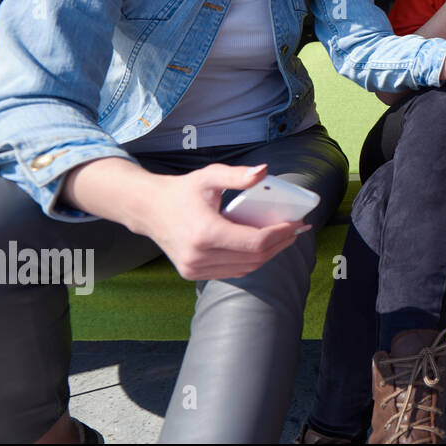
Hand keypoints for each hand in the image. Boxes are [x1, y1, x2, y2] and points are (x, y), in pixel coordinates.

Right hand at [137, 163, 310, 280]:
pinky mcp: (193, 273)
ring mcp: (195, 269)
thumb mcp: (209, 176)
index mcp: (205, 234)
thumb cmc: (182, 191)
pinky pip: (233, 271)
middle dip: (281, 244)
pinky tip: (263, 247)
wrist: (149, 210)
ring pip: (246, 268)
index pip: (255, 242)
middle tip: (297, 230)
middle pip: (255, 257)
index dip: (281, 235)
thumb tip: (264, 171)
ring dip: (269, 255)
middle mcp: (199, 256)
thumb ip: (238, 175)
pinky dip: (251, 261)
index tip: (296, 223)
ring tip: (284, 237)